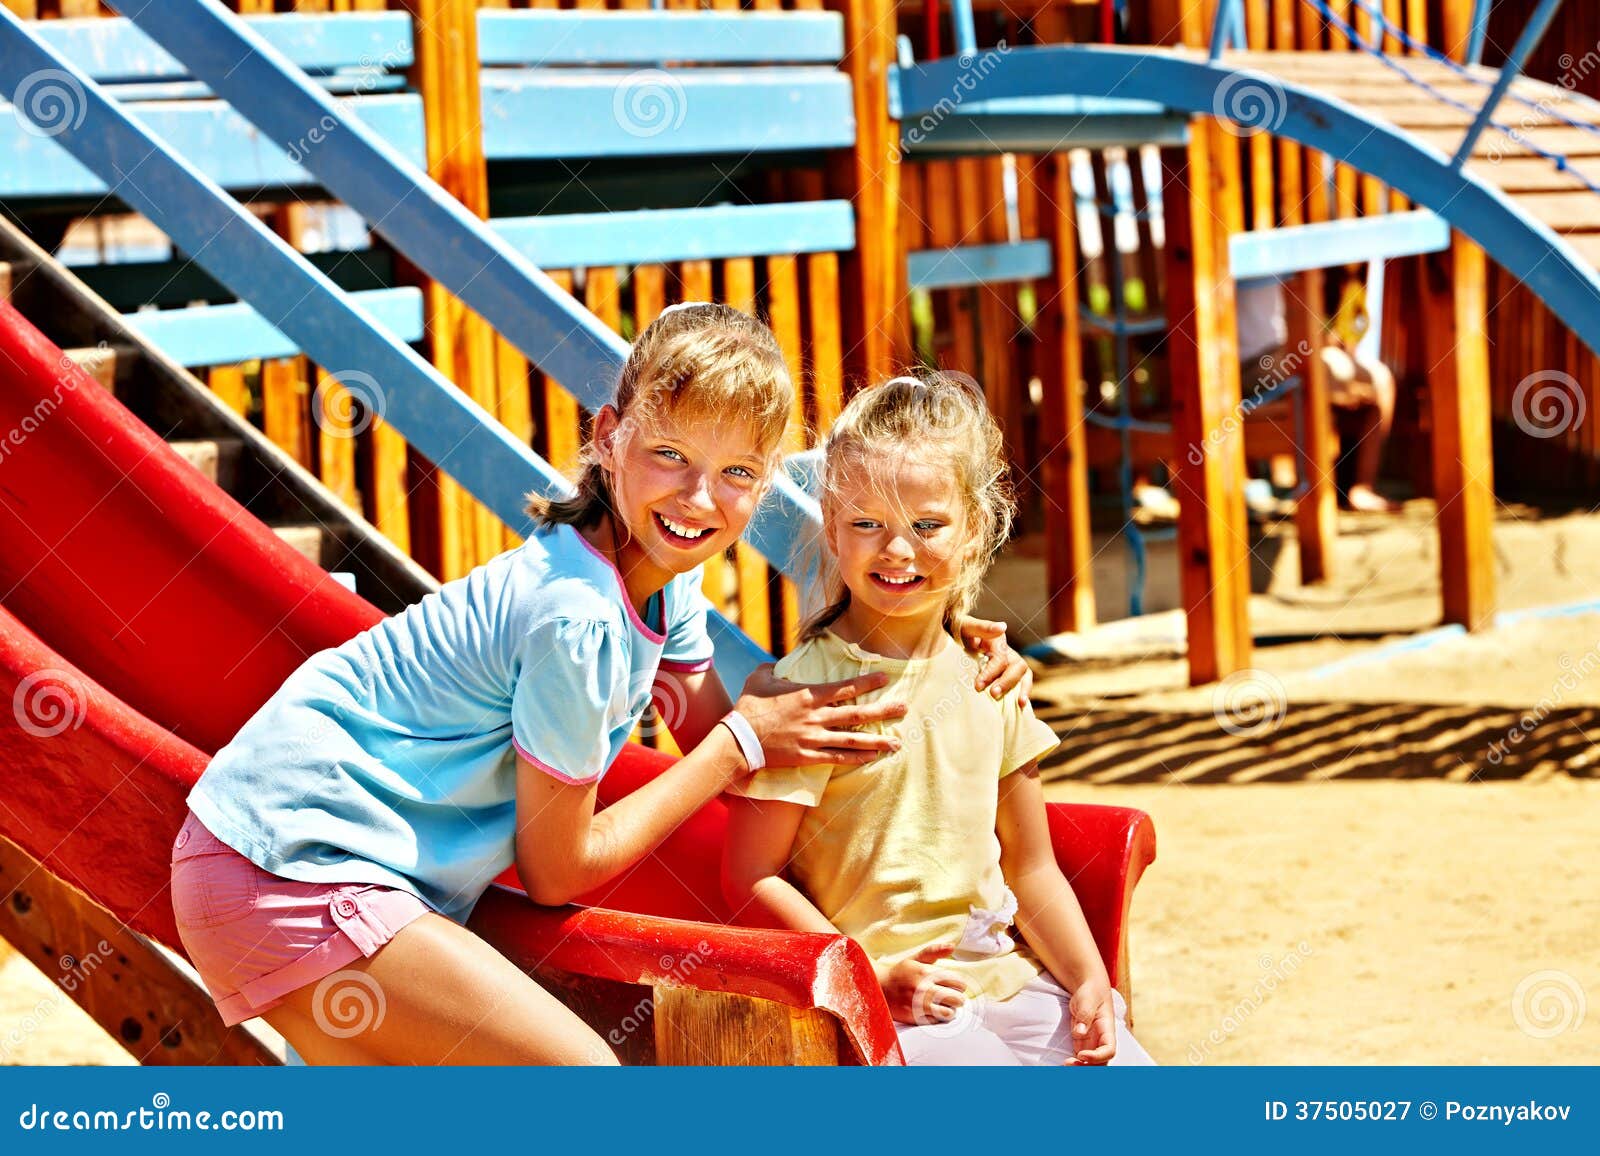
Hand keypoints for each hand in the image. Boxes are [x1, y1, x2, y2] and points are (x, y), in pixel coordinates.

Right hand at [733, 664, 906, 769]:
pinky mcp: (807, 756)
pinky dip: (855, 758)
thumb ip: (773, 668)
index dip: (867, 683)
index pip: (845, 688)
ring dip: (876, 741)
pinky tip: (871, 758)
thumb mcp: (760, 678)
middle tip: (904, 709)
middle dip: (883, 711)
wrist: (739, 740)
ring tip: (897, 742)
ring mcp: (813, 738)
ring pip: (852, 739)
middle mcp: (816, 717)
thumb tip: (777, 662)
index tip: (885, 679)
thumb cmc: (749, 706)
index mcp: (808, 695)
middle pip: (857, 714)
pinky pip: (836, 758)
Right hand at [876, 946, 970, 1026]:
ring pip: (949, 1012)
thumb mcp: (916, 959)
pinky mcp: (915, 1018)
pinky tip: (934, 1011)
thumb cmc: (900, 973)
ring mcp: (919, 1005)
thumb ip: (934, 951)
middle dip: (958, 998)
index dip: (959, 984)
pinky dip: (938, 1017)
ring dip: (950, 1009)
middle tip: (953, 996)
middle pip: (957, 999)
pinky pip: (937, 1021)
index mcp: (926, 973)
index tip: (955, 985)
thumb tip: (952, 946)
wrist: (879, 988)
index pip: (957, 982)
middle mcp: (924, 989)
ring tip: (945, 1005)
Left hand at [953, 616, 1032, 700]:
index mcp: (996, 639)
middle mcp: (1006, 650)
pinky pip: (1023, 681)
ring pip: (1023, 673)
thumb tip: (1002, 627)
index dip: (991, 672)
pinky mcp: (1009, 672)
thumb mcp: (966, 626)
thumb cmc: (958, 632)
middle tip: (993, 694)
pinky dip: (1024, 692)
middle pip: (1016, 665)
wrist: (953, 638)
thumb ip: (982, 627)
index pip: (1000, 657)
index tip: (978, 686)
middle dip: (1006, 682)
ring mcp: (1010, 661)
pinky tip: (1022, 705)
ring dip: (1021, 688)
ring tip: (1019, 703)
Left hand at [1065, 977, 1117, 1064]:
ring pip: (1091, 1064)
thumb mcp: (1088, 998)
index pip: (1109, 1050)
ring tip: (1066, 1064)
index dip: (1097, 1056)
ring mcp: (1092, 1043)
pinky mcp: (1082, 1043)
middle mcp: (1101, 1040)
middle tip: (1069, 1064)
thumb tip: (1080, 1032)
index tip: (1081, 1055)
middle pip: (1101, 1062)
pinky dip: (1074, 1064)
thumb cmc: (1090, 991)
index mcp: (1107, 1029)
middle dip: (1088, 1067)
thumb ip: (1085, 1014)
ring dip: (1080, 1068)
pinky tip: (1064, 1064)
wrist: (1088, 988)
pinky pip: (1081, 1059)